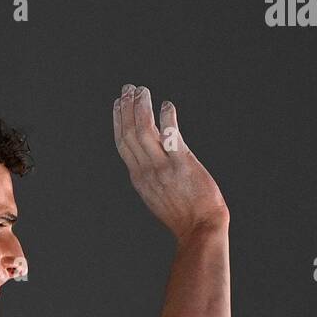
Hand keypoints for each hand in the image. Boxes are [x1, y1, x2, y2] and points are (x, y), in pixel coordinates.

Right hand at [113, 83, 228, 239]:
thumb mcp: (156, 195)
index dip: (118, 120)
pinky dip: (166, 119)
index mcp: (138, 177)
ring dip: (141, 107)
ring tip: (142, 91)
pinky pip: (170, 137)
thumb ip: (150, 175)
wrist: (199, 229)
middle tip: (128, 88)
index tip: (118, 103)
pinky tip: (166, 106)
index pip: (122, 143)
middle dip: (126, 108)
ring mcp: (163, 167)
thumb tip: (150, 158)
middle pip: (129, 133)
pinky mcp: (182, 165)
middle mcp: (146, 170)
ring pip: (144, 131)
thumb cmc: (182, 214)